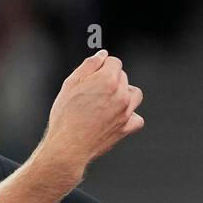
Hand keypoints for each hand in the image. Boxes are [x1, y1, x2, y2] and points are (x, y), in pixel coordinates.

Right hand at [38, 50, 143, 178]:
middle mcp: (121, 93)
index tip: (93, 77)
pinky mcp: (126, 127)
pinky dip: (130, 117)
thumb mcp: (70, 85)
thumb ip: (88, 66)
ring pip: (135, 94)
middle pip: (123, 77)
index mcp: (108, 79)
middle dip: (110, 81)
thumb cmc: (65, 117)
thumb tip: (101, 55)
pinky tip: (117, 118)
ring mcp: (126, 111)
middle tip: (93, 94)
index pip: (114, 62)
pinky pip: (137, 118)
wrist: (67, 147)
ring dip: (125, 95)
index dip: (101, 68)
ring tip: (109, 103)